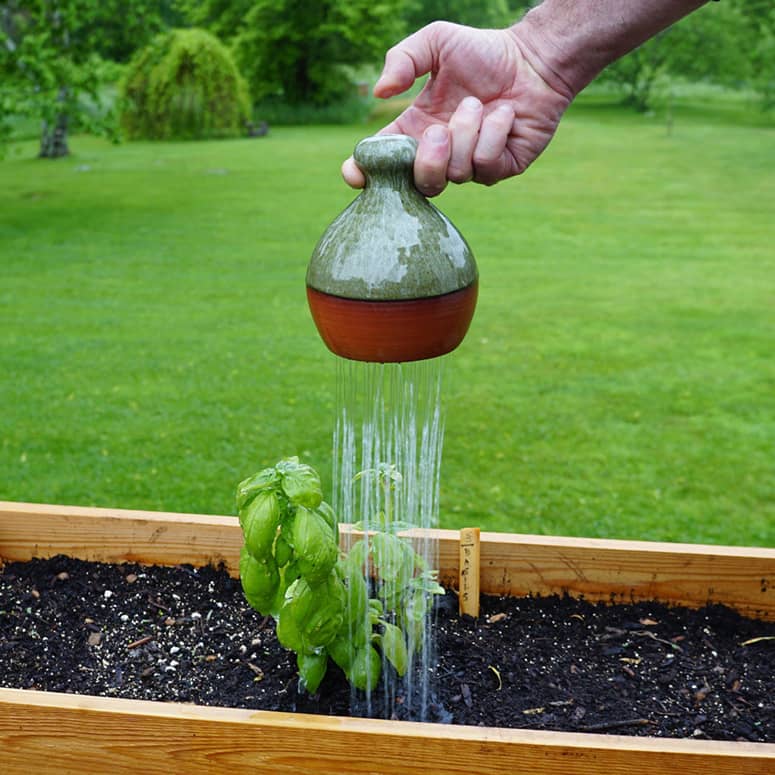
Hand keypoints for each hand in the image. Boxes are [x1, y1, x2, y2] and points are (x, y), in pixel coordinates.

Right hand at [342, 21, 572, 196]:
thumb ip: (403, 58)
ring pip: (454, 173)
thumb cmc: (484, 52)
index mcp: (417, 131)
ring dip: (466, 132)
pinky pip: (484, 165)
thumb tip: (379, 92)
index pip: (383, 163)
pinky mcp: (500, 170)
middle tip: (439, 129)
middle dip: (427, 159)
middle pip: (420, 184)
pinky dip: (493, 134)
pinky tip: (505, 114)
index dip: (364, 173)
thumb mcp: (436, 42)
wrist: (534, 60)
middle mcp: (441, 154)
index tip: (355, 173)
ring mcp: (470, 166)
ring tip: (481, 104)